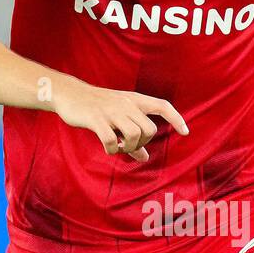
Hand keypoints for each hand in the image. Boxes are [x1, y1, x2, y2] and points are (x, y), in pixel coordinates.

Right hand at [49, 73, 188, 161]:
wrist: (68, 94)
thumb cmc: (96, 107)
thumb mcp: (116, 118)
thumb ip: (132, 137)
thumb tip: (145, 158)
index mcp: (133, 100)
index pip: (162, 105)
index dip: (176, 118)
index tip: (185, 132)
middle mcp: (126, 103)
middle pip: (149, 130)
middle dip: (142, 144)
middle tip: (127, 146)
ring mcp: (111, 111)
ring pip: (135, 135)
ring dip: (129, 148)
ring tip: (119, 147)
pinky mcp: (96, 119)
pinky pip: (112, 141)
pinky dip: (113, 150)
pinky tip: (108, 147)